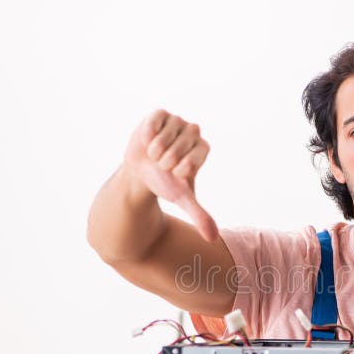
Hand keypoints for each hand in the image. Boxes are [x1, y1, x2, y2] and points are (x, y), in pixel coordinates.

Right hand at [123, 109, 217, 241]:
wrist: (141, 171)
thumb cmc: (165, 183)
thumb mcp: (182, 198)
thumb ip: (199, 214)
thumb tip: (213, 238)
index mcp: (202, 149)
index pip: (196, 156)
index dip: (182, 167)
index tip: (175, 174)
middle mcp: (193, 132)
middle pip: (181, 145)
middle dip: (167, 160)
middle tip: (162, 164)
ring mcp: (177, 121)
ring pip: (166, 135)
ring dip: (156, 150)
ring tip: (154, 155)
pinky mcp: (160, 114)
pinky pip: (154, 123)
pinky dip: (148, 136)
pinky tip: (147, 142)